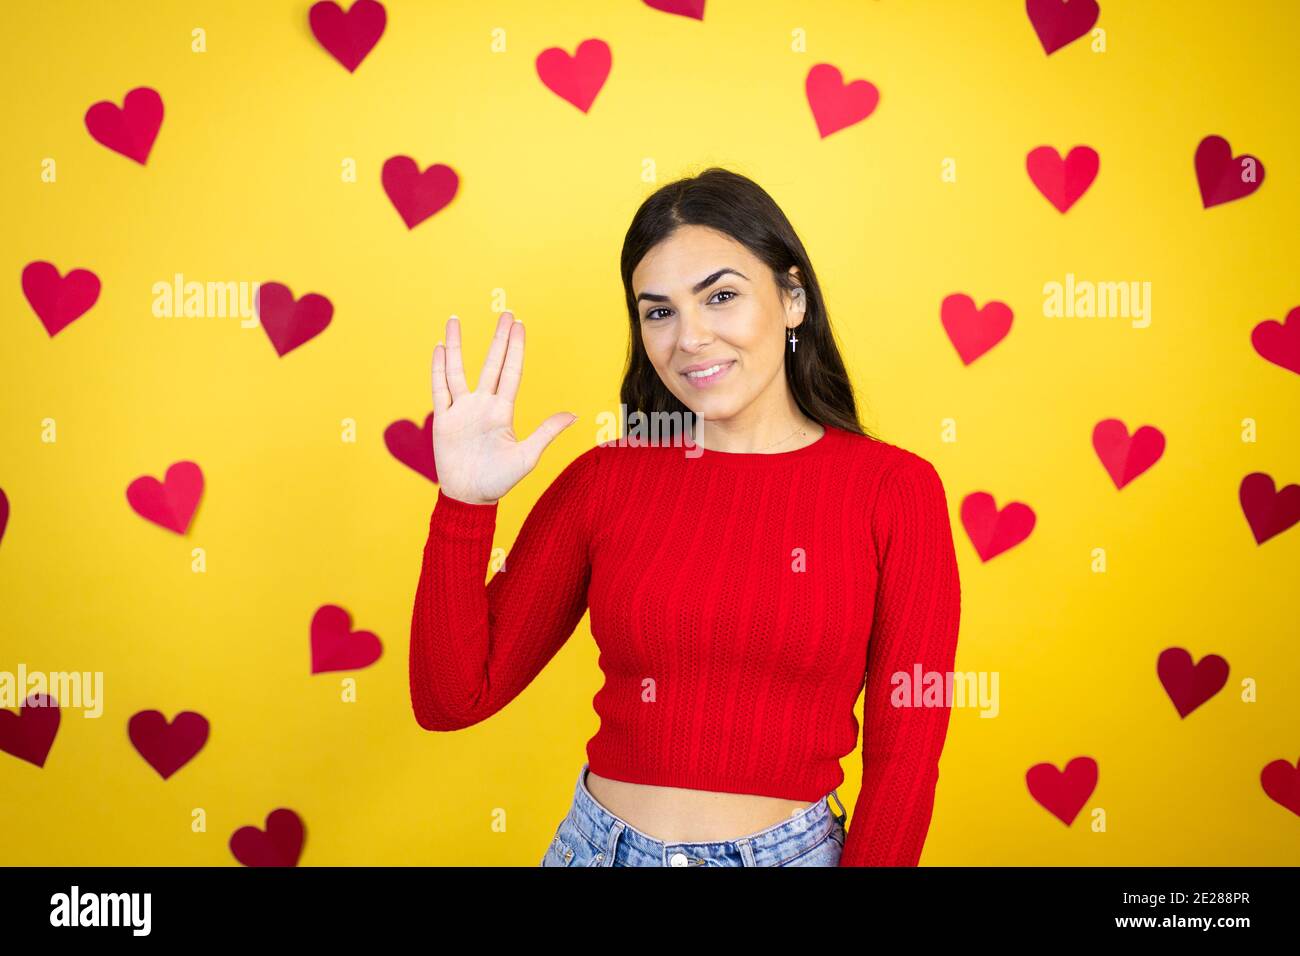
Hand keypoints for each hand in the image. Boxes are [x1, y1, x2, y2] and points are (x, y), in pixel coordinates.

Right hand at [431, 311, 577, 504]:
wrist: (470, 497)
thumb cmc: (500, 480)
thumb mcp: (527, 456)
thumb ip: (546, 432)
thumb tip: (574, 415)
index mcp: (502, 411)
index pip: (510, 372)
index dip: (515, 349)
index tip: (519, 326)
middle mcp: (482, 405)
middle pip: (490, 364)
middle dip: (498, 339)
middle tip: (505, 313)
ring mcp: (461, 410)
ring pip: (457, 370)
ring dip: (457, 346)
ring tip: (455, 320)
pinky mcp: (443, 420)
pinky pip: (439, 389)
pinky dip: (437, 369)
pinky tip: (439, 348)